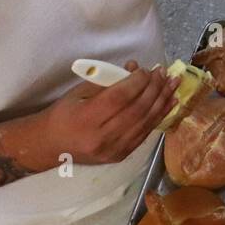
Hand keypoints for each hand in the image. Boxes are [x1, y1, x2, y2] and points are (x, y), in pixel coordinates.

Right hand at [20, 61, 179, 170]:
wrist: (50, 146)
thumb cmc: (63, 113)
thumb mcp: (79, 92)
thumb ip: (107, 81)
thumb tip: (134, 68)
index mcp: (86, 119)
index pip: (119, 98)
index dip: (136, 82)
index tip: (146, 69)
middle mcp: (101, 138)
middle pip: (136, 110)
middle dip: (154, 88)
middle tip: (163, 73)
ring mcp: (113, 150)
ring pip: (145, 123)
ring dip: (162, 101)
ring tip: (174, 84)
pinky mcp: (120, 156)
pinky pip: (144, 133)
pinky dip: (159, 116)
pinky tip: (169, 102)